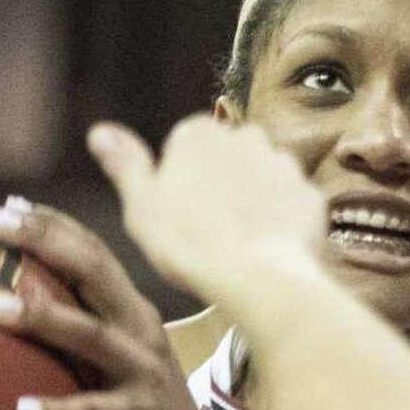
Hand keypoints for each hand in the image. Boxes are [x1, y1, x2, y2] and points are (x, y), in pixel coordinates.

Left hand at [0, 192, 200, 409]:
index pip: (94, 253)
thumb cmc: (139, 397)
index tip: (5, 205)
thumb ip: (76, 323)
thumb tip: (0, 299)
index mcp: (132, 309)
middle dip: (45, 241)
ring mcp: (143, 371)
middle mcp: (140, 330)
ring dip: (46, 317)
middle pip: (94, 273)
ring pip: (93, 336)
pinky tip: (21, 409)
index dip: (53, 225)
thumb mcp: (120, 351)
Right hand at [89, 117, 328, 309]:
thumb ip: (125, 164)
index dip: (180, 181)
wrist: (258, 277)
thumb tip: (99, 131)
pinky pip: (291, 203)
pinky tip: (268, 247)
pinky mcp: (310, 193)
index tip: (179, 213)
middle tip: (208, 229)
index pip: (186, 145)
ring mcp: (283, 164)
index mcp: (198, 133)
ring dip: (253, 200)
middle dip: (221, 183)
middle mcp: (245, 137)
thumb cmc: (189, 244)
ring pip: (262, 177)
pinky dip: (282, 220)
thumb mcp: (141, 206)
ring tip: (238, 242)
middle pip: (227, 157)